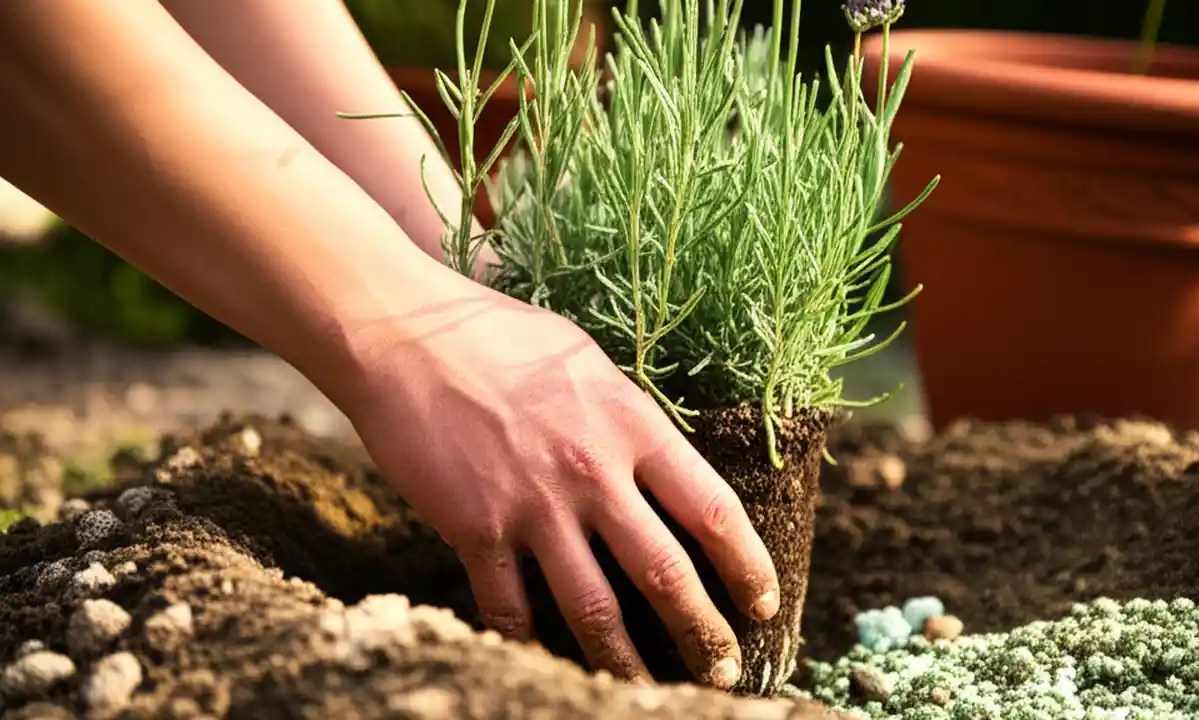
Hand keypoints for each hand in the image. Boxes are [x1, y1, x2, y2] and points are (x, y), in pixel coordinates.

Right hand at [341, 276, 779, 687]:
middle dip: (703, 632)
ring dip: (627, 663)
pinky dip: (532, 642)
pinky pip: (512, 607)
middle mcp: (592, 471)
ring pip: (595, 608)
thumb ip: (628, 418)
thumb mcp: (586, 360)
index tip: (763, 601)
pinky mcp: (477, 529)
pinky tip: (550, 661)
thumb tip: (662, 462)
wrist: (404, 334)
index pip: (712, 508)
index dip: (747, 564)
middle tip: (724, 668)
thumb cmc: (497, 334)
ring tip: (648, 693)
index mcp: (630, 423)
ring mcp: (534, 506)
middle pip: (666, 573)